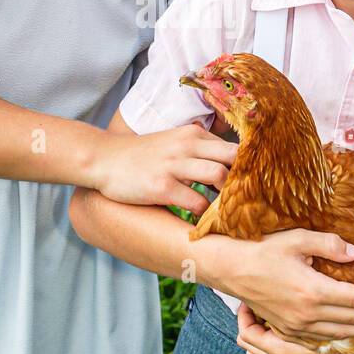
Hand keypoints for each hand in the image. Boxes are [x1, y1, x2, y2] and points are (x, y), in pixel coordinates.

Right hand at [93, 122, 235, 214]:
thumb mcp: (172, 142)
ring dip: (227, 195)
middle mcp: (187, 146)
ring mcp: (174, 165)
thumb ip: (198, 150)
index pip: (234, 147)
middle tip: (243, 198)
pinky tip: (200, 219)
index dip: (246, 167)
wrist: (103, 158)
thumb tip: (226, 169)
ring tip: (224, 209)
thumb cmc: (141, 154)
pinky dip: (204, 213)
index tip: (249, 185)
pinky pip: (196, 201)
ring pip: (219, 175)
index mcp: (193, 134)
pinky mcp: (162, 186)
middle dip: (244, 178)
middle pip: (234, 157)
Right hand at [196, 227, 353, 342]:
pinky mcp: (288, 330)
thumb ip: (329, 244)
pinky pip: (322, 337)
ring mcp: (297, 326)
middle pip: (352, 319)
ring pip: (339, 333)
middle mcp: (307, 314)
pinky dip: (342, 334)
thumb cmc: (263, 250)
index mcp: (312, 291)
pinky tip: (351, 329)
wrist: (232, 270)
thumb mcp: (297, 239)